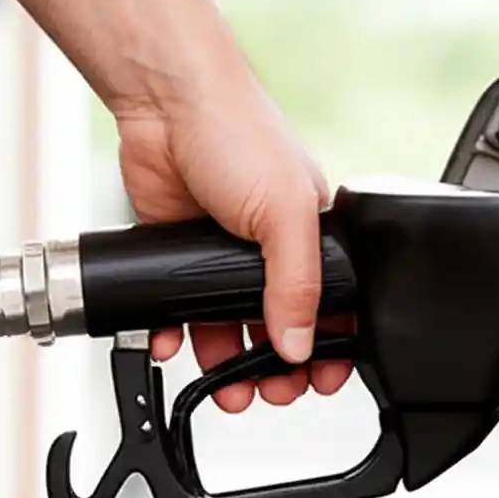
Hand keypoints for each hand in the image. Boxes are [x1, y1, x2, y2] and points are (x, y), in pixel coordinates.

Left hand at [111, 72, 352, 412]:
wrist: (165, 105)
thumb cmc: (239, 132)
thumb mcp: (287, 213)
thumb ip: (298, 284)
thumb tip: (300, 344)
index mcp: (312, 234)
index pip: (333, 305)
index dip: (331, 346)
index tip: (322, 380)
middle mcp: (269, 247)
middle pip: (279, 326)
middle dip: (277, 368)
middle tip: (270, 392)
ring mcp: (221, 253)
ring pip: (229, 327)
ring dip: (227, 365)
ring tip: (226, 389)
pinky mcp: (178, 254)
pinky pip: (179, 310)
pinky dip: (176, 337)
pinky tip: (174, 349)